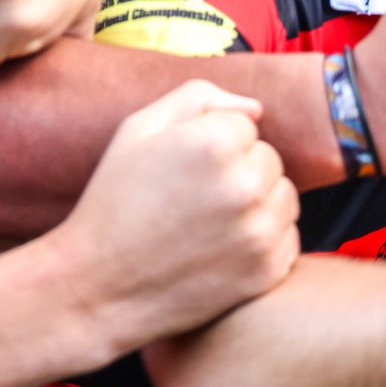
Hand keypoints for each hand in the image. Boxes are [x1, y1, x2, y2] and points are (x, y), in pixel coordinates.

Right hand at [57, 80, 298, 342]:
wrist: (98, 288)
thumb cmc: (115, 202)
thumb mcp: (137, 131)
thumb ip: (199, 99)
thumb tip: (256, 109)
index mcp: (213, 142)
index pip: (245, 125)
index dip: (211, 146)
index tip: (182, 171)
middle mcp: (244, 185)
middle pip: (269, 159)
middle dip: (239, 172)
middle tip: (193, 200)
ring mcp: (259, 231)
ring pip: (283, 197)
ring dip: (257, 205)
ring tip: (208, 224)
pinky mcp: (267, 269)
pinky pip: (287, 237)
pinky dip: (263, 241)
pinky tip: (221, 250)